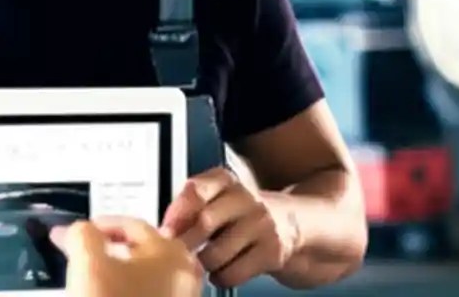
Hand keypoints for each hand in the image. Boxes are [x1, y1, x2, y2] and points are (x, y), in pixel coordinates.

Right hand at [50, 216, 203, 296]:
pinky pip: (148, 296)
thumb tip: (80, 231)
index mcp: (171, 255)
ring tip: (90, 275)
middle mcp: (184, 278)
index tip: (73, 233)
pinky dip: (127, 291)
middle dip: (109, 247)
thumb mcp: (88, 264)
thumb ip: (83, 235)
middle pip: (143, 249)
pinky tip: (106, 295)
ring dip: (117, 270)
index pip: (131, 225)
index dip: (96, 225)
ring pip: (146, 275)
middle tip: (81, 251)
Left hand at [161, 167, 298, 287]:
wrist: (295, 224)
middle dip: (186, 243)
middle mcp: (245, 197)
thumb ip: (191, 206)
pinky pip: (233, 272)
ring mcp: (261, 224)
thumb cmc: (243, 213)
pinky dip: (220, 277)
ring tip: (205, 262)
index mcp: (226, 180)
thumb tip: (163, 231)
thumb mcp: (220, 197)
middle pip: (205, 222)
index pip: (196, 189)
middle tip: (178, 253)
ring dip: (203, 264)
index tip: (167, 231)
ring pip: (216, 253)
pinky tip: (222, 272)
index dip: (177, 213)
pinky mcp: (271, 252)